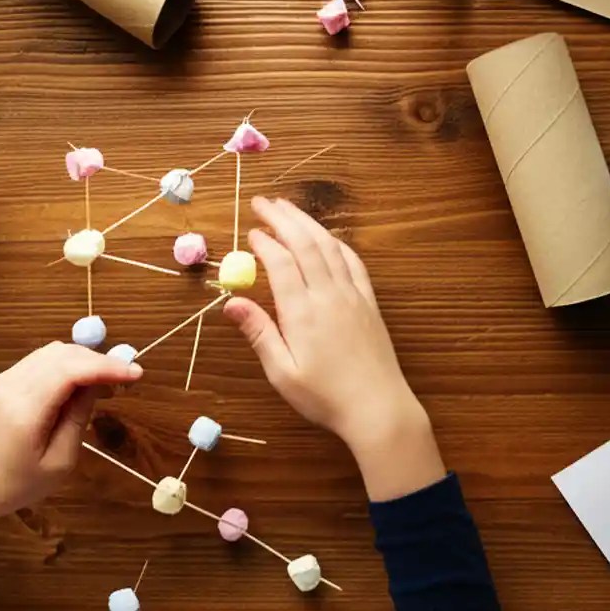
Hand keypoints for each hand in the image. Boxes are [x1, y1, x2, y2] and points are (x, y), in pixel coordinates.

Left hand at [0, 343, 143, 526]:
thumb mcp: (61, 461)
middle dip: (100, 361)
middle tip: (127, 380)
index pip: (69, 372)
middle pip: (63, 354)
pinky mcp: (10, 377)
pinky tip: (86, 381)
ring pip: (56, 351)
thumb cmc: (23, 482)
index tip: (136, 373)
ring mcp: (8, 378)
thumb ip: (79, 418)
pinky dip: (71, 363)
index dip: (105, 367)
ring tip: (109, 383)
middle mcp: (13, 386)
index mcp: (25, 412)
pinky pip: (46, 358)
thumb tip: (99, 383)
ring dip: (87, 360)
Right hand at [224, 197, 444, 500]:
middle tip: (264, 201)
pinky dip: (337, 243)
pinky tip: (328, 238)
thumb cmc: (325, 397)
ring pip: (330, 246)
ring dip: (308, 223)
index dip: (265, 242)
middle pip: (305, 244)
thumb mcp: (283, 373)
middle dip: (283, 218)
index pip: (281, 263)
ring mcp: (352, 296)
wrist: (378, 408)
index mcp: (303, 312)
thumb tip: (231, 302)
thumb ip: (259, 333)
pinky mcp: (369, 303)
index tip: (251, 231)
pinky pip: (353, 262)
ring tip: (289, 208)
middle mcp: (329, 295)